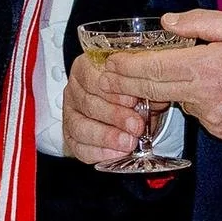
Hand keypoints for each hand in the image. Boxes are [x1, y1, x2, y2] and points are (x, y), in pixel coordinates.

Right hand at [61, 51, 170, 165]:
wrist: (127, 110)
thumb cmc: (131, 91)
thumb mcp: (138, 81)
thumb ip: (141, 85)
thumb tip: (151, 95)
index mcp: (85, 67)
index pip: (91, 76)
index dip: (113, 91)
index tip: (133, 101)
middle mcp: (74, 89)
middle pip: (87, 103)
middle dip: (114, 116)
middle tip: (136, 126)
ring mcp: (70, 113)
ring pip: (80, 127)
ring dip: (107, 137)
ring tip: (128, 143)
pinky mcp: (71, 136)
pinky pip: (79, 147)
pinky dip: (98, 152)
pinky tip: (116, 153)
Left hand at [100, 10, 221, 143]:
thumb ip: (199, 23)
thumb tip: (167, 23)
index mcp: (206, 68)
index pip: (153, 69)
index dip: (126, 67)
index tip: (109, 62)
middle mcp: (204, 98)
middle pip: (154, 91)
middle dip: (129, 83)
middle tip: (109, 75)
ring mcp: (213, 119)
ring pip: (179, 102)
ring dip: (173, 89)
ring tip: (186, 71)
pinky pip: (200, 115)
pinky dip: (198, 102)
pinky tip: (218, 89)